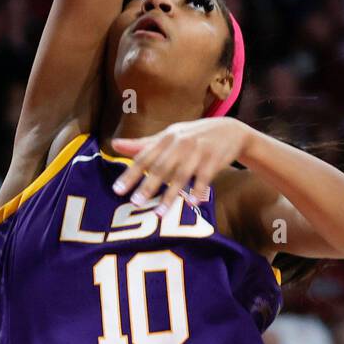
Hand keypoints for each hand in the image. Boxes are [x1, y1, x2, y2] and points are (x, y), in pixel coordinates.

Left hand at [111, 116, 246, 214]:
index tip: (117, 190)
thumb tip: (114, 144)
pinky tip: (193, 202)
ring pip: (181, 175)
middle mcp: (180, 143)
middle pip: (161, 167)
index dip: (130, 173)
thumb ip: (143, 144)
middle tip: (134, 203)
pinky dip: (198, 189)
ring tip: (160, 213)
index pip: (144, 157)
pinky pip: (204, 177)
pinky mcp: (214, 159)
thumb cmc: (193, 136)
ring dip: (170, 195)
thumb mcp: (169, 137)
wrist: (230, 130)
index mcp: (166, 138)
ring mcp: (198, 150)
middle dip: (147, 186)